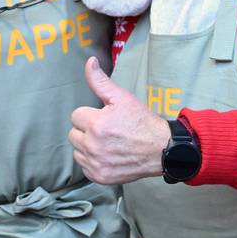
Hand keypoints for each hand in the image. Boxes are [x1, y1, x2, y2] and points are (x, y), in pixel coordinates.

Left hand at [69, 56, 171, 184]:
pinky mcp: (99, 176)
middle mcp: (92, 145)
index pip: (76, 116)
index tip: (107, 118)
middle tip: (109, 131)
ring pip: (77, 150)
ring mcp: (95, 163)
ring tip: (109, 143)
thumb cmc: (142, 122)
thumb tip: (89, 61)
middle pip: (74, 133)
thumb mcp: (122, 98)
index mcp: (95, 124)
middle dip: (87, 130)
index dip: (92, 115)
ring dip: (88, 146)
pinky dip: (93, 162)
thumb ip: (100, 81)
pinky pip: (84, 166)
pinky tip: (108, 156)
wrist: (162, 150)